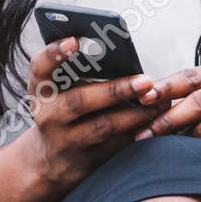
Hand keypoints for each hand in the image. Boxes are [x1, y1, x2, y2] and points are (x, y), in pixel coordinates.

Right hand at [21, 37, 168, 193]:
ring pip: (103, 126)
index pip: (40, 67)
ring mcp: (64, 141)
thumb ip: (77, 70)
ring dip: (135, 114)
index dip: (55, 53)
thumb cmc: (62, 110)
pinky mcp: (84, 162)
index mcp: (41, 89)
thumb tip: (121, 51)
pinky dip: (137, 131)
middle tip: (146, 81)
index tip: (75, 40)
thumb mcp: (57, 90)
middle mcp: (47, 115)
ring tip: (160, 101)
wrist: (47, 161)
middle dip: (116, 90)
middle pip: (80, 101)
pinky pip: (115, 146)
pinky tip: (156, 120)